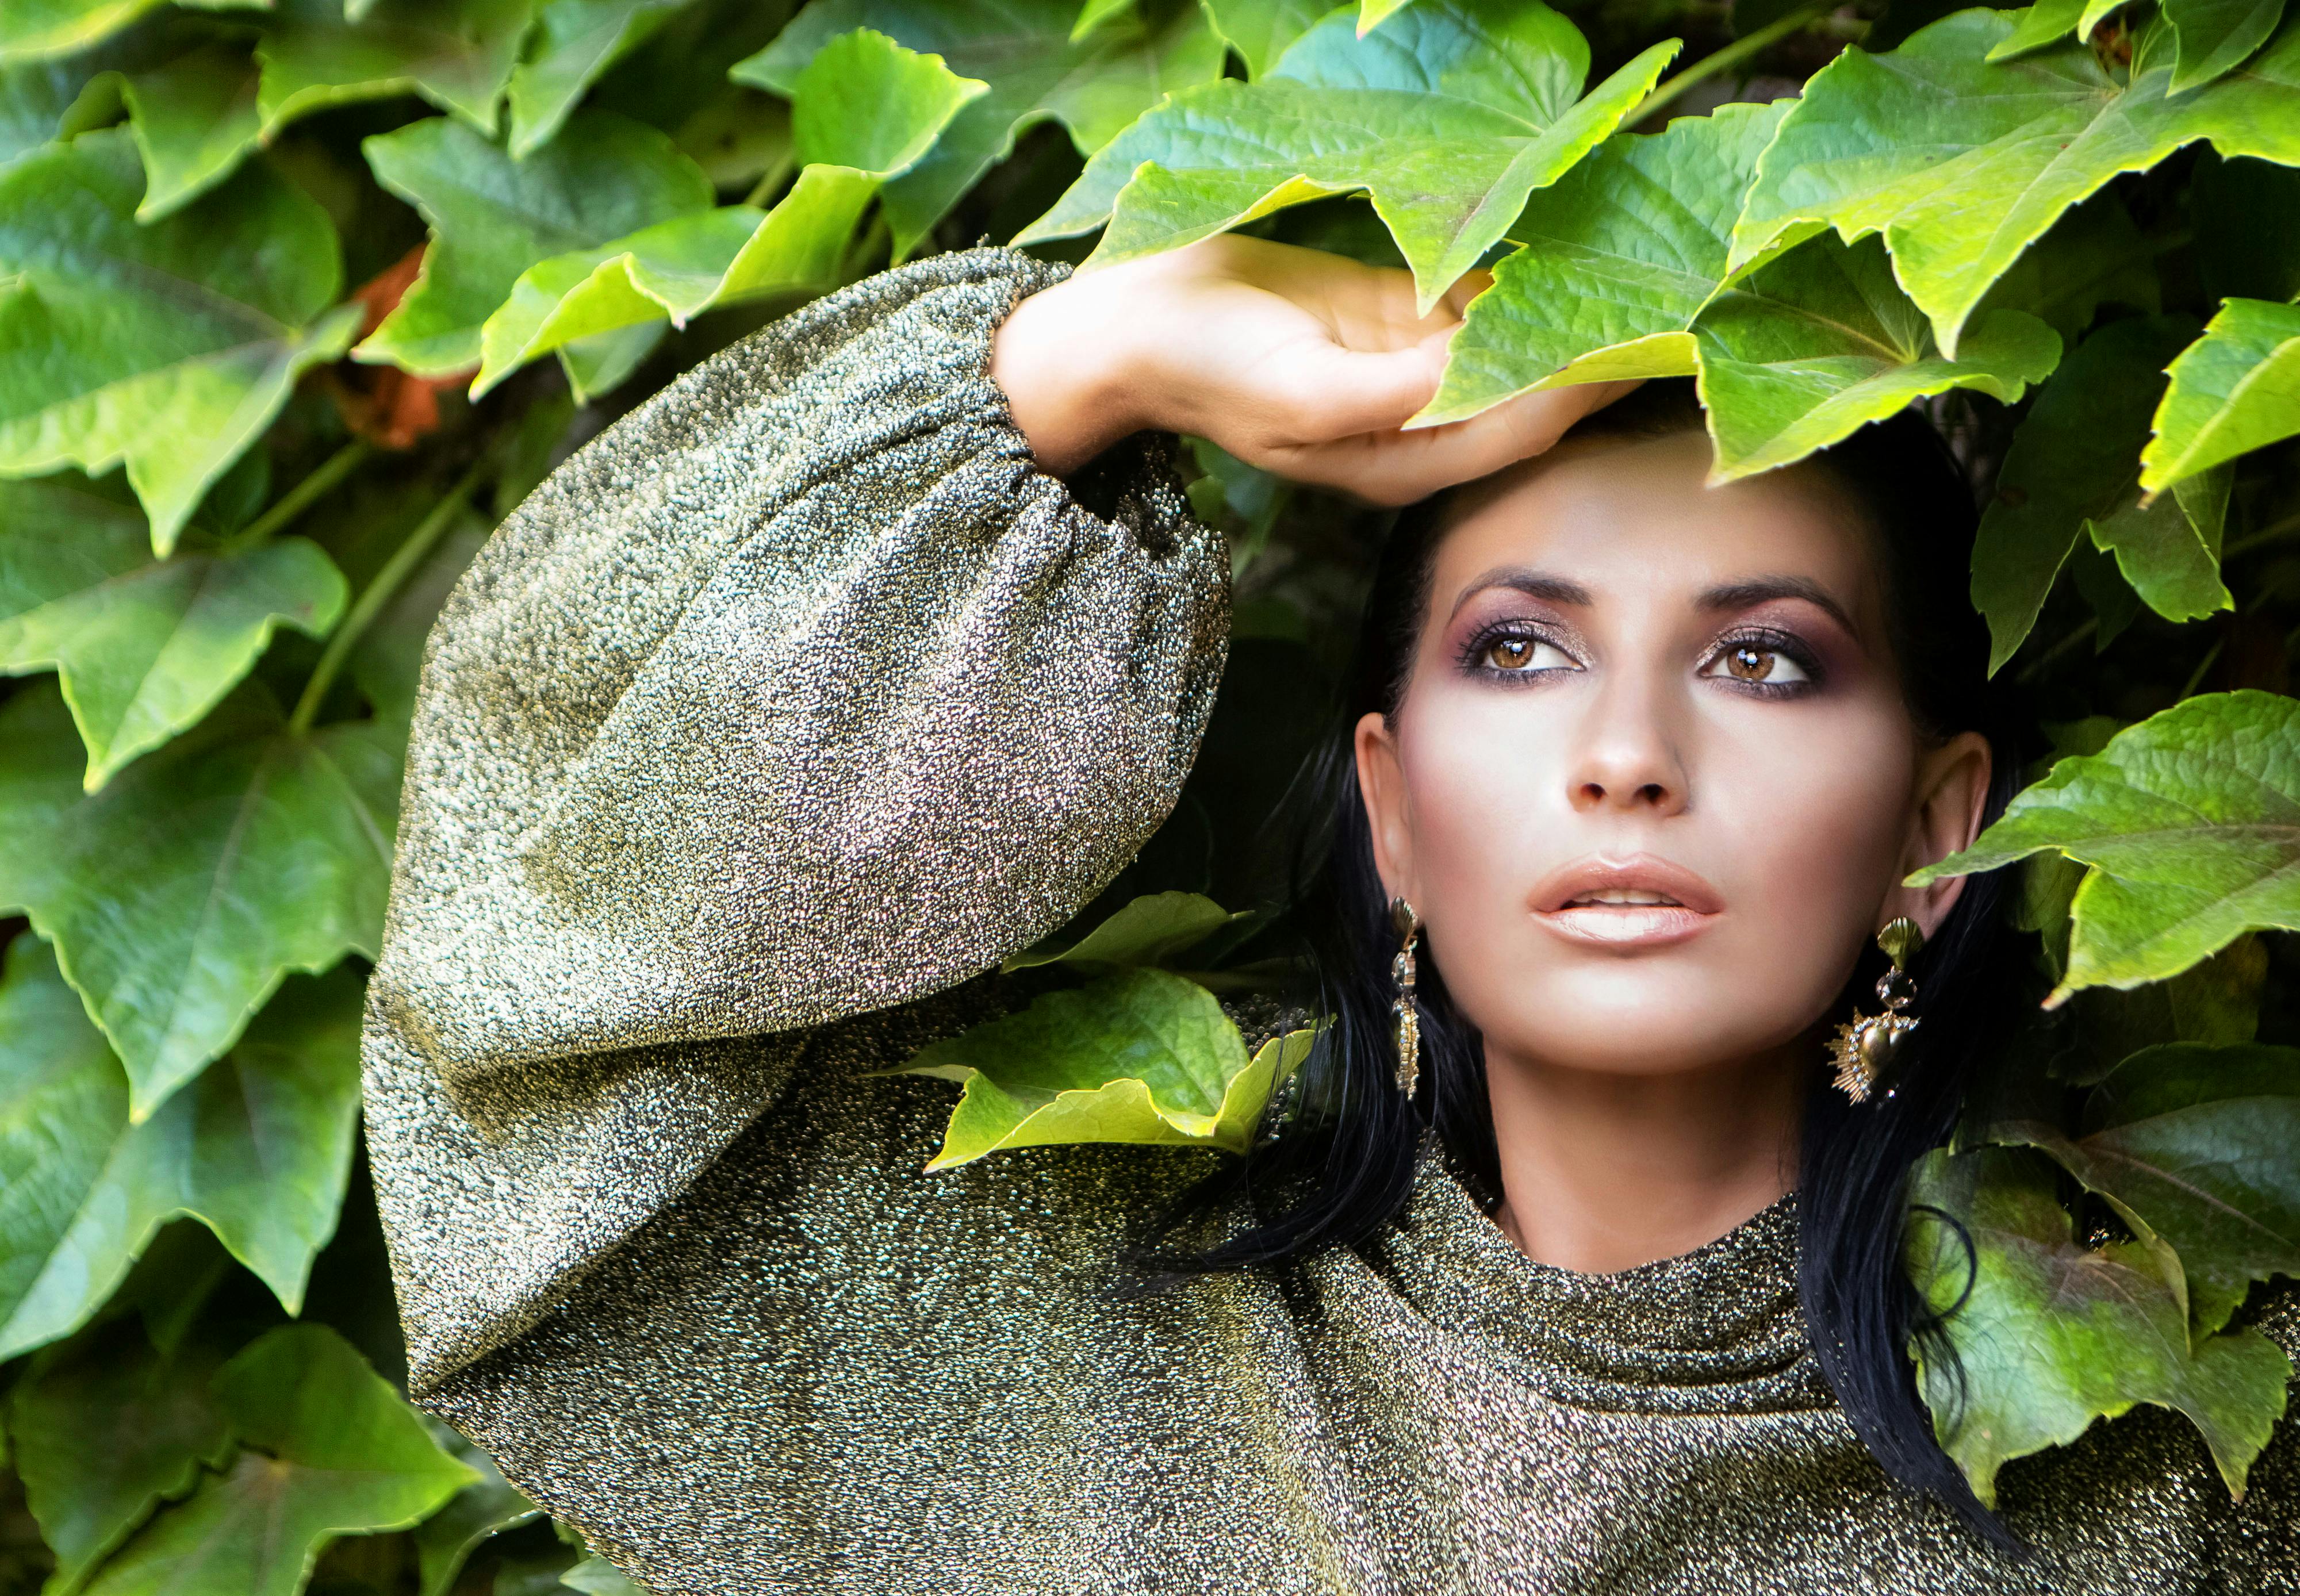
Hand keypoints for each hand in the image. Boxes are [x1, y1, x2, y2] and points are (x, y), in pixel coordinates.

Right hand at [989, 234, 1635, 506]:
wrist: (1140, 326)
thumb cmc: (1210, 364)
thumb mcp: (1300, 389)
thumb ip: (1393, 393)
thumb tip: (1481, 375)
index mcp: (1403, 459)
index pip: (1524, 425)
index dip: (1591, 389)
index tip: (1658, 349)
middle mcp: (1422, 425)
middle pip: (1537, 394)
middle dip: (1604, 360)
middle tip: (1691, 312)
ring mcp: (1414, 370)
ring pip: (1519, 347)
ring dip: (1577, 319)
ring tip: (1658, 280)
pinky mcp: (1402, 320)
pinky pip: (1485, 305)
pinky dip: (1531, 285)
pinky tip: (1584, 255)